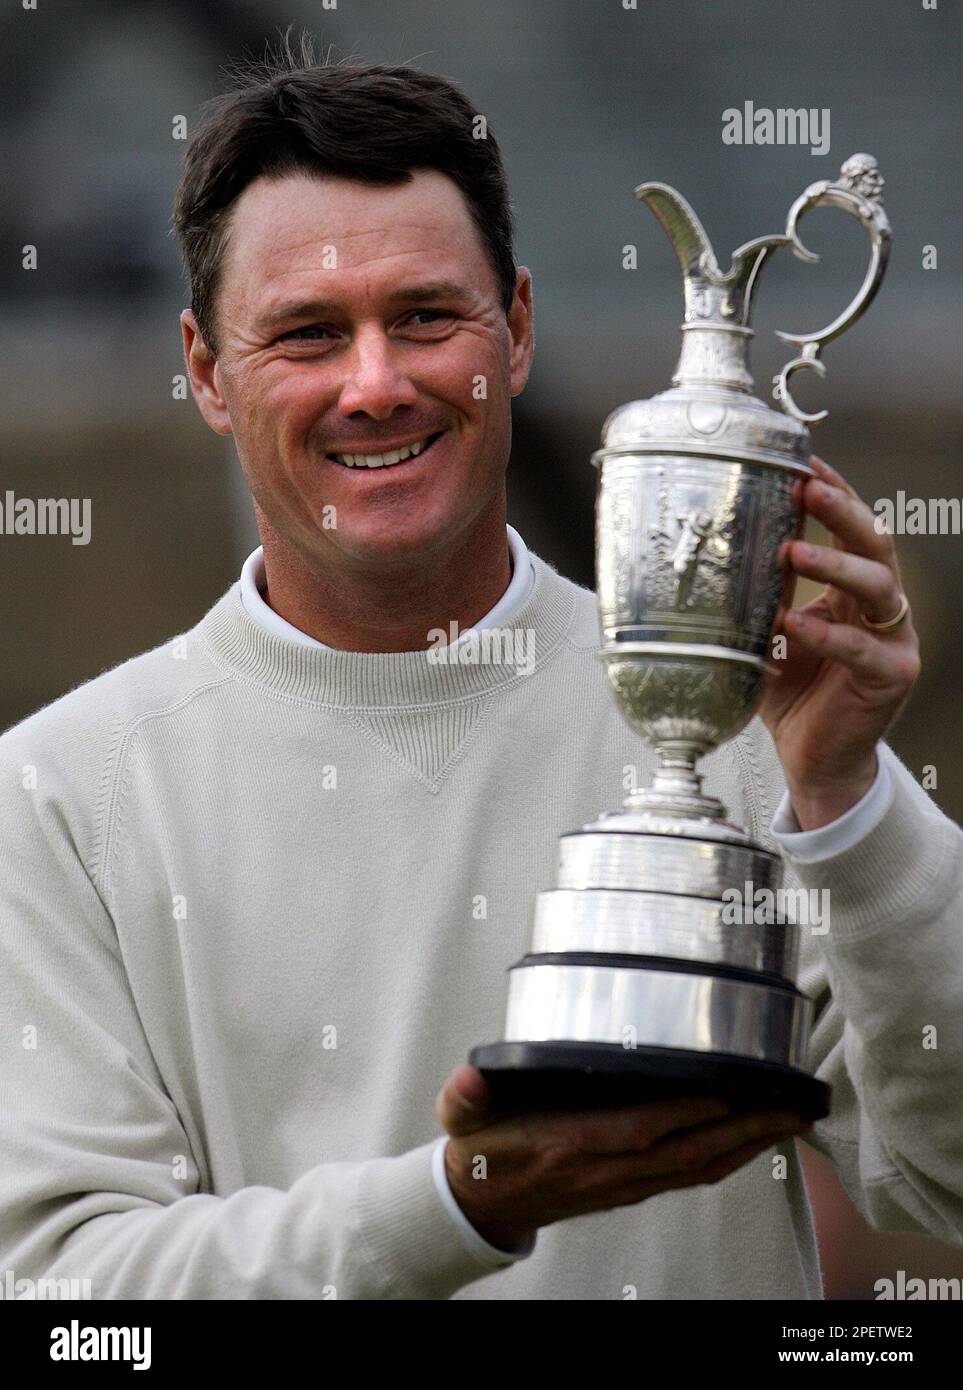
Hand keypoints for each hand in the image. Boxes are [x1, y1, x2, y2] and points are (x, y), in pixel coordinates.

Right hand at [435, 1065, 811, 1251]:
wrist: (480, 1207)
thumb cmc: (480, 1150)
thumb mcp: (460, 1118)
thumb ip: (463, 1096)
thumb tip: (466, 1079)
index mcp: (568, 1145)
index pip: (638, 1129)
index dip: (686, 1112)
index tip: (729, 1087)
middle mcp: (604, 1170)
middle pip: (687, 1152)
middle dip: (745, 1128)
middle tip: (792, 1104)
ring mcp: (622, 1185)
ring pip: (697, 1168)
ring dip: (748, 1144)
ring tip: (789, 1118)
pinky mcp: (630, 1190)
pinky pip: (689, 1177)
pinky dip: (727, 1158)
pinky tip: (751, 1140)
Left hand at [759, 455, 920, 829]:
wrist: (811, 758)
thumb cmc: (791, 694)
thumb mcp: (765, 634)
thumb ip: (754, 596)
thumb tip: (713, 550)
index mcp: (852, 590)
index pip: (850, 527)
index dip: (833, 491)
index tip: (801, 460)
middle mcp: (880, 607)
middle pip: (875, 543)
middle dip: (842, 510)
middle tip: (807, 487)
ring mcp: (893, 640)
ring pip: (878, 587)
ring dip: (834, 564)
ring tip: (793, 550)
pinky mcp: (891, 677)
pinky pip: (862, 650)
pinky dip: (827, 635)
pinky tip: (793, 623)